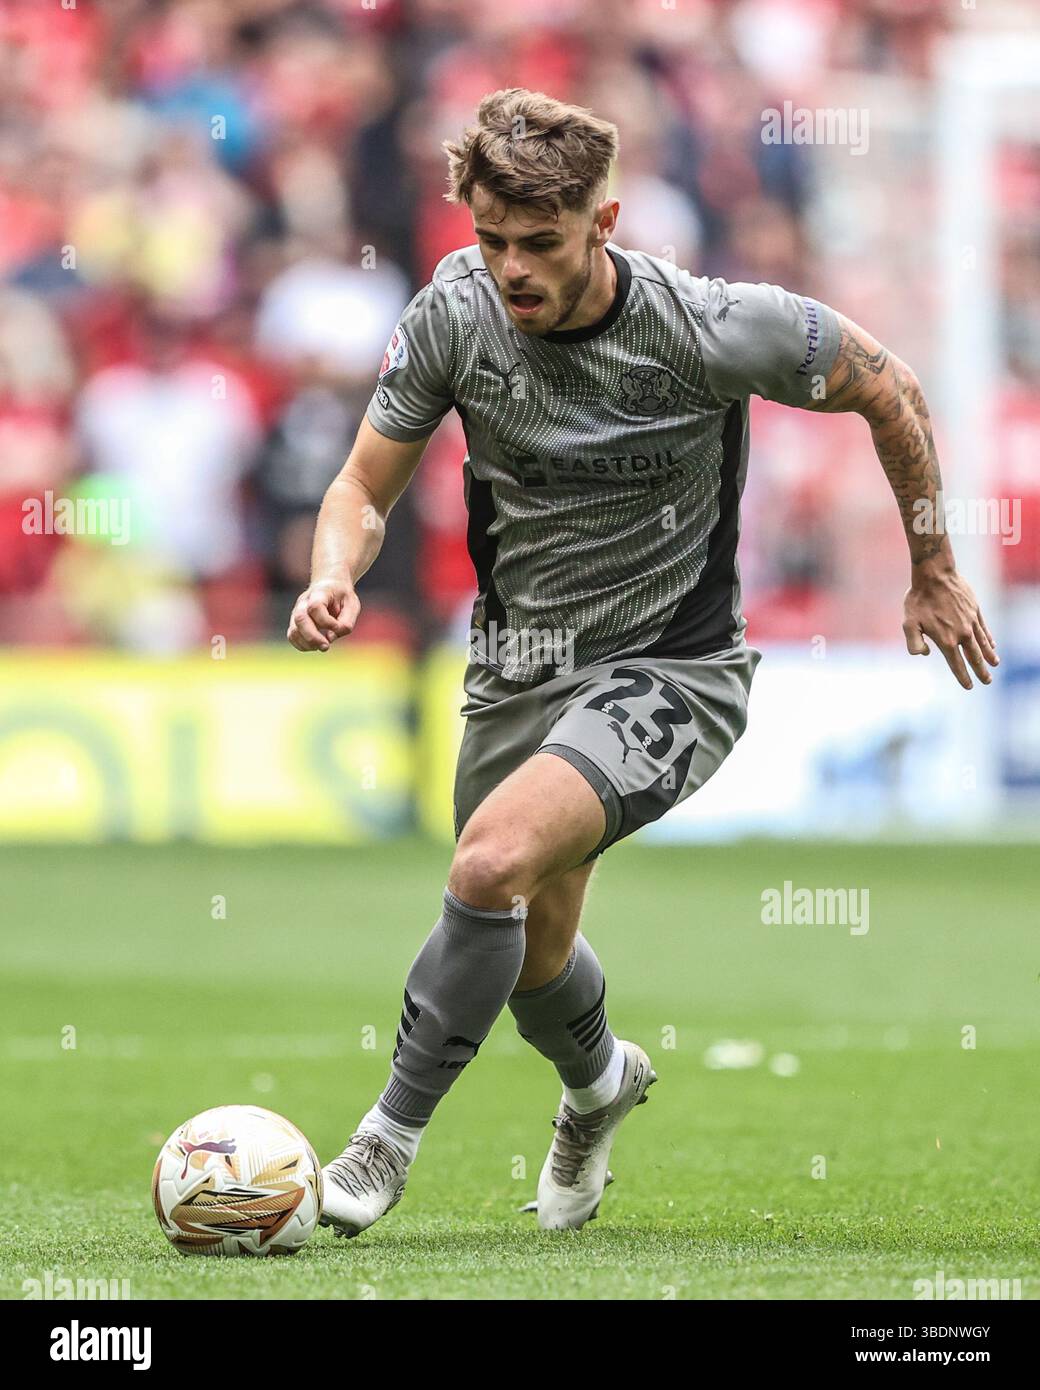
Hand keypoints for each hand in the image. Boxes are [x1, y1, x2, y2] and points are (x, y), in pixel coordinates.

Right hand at [286, 579, 359, 651]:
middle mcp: (304, 601)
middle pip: (300, 619)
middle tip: (326, 646)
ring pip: (294, 630)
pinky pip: (292, 636)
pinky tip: (315, 646)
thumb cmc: (342, 596)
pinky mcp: (295, 622)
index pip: (316, 607)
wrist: (330, 584)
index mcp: (320, 592)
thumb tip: (330, 638)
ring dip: (307, 644)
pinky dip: (302, 645)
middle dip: (312, 637)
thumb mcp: (352, 605)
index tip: (337, 627)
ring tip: (323, 646)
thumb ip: (346, 622)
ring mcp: (297, 611)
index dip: (327, 622)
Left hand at [902, 567, 997, 688]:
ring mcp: (971, 622)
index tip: (969, 686)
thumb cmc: (918, 600)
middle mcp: (962, 634)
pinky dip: (988, 639)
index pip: (957, 664)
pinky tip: (992, 644)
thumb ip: (914, 643)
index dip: (963, 677)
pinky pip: (984, 629)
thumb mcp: (908, 624)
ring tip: (994, 665)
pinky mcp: (975, 611)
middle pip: (975, 658)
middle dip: (981, 671)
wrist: (935, 575)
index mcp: (946, 640)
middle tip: (987, 682)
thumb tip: (924, 655)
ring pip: (983, 644)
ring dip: (989, 656)